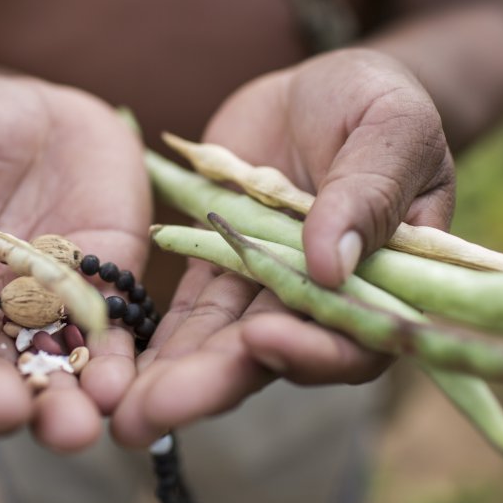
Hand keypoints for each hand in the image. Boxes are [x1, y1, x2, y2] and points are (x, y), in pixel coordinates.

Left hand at [111, 48, 455, 444]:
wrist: (318, 87)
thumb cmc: (377, 102)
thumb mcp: (390, 130)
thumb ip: (368, 193)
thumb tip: (331, 266)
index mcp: (388, 281)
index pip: (358, 340)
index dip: (314, 350)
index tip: (260, 338)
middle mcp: (325, 300)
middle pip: (274, 355)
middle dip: (214, 384)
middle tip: (148, 415)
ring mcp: (267, 288)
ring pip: (221, 343)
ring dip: (172, 376)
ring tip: (116, 412)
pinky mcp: (220, 266)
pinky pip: (188, 308)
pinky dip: (156, 336)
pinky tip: (112, 361)